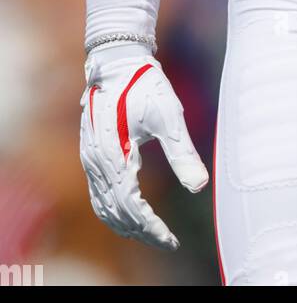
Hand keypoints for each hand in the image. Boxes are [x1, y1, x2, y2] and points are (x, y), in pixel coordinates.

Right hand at [79, 43, 208, 248]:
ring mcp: (89, 159)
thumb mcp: (170, 116)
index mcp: (114, 154)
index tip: (171, 240)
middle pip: (115, 212)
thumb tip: (200, 186)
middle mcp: (96, 161)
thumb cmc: (145, 85)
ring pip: (103, 207)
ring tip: (153, 234)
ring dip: (126, 225)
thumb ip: (183, 154)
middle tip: (168, 241)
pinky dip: (113, 212)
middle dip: (141, 231)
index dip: (150, 228)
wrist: (118, 61)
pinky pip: (98, 194)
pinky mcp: (90, 155)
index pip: (130, 206)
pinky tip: (133, 216)